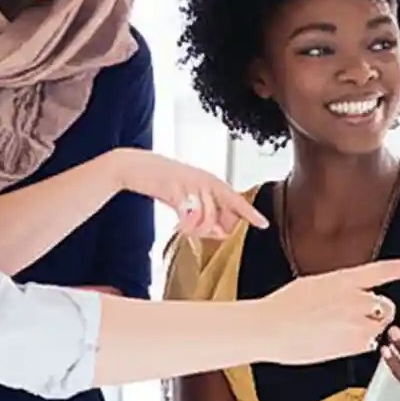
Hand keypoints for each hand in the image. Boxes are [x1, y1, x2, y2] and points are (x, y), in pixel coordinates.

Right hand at [108, 148, 268, 236]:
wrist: (136, 166)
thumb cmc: (165, 182)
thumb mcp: (189, 196)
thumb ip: (205, 212)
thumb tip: (220, 233)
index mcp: (211, 181)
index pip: (236, 199)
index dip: (250, 213)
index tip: (263, 224)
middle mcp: (204, 180)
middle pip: (221, 213)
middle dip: (215, 229)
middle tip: (204, 234)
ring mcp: (190, 183)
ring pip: (205, 217)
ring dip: (196, 229)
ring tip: (185, 229)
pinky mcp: (174, 188)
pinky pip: (188, 214)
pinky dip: (185, 225)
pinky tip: (180, 225)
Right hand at [260, 258, 399, 364]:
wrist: (268, 329)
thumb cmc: (283, 308)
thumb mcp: (312, 285)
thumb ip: (338, 288)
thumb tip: (348, 293)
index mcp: (342, 279)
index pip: (383, 270)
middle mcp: (354, 298)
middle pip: (386, 305)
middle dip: (378, 313)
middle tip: (357, 318)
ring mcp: (356, 321)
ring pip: (379, 326)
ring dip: (369, 330)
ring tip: (342, 331)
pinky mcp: (353, 344)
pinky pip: (369, 345)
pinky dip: (360, 345)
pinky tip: (338, 342)